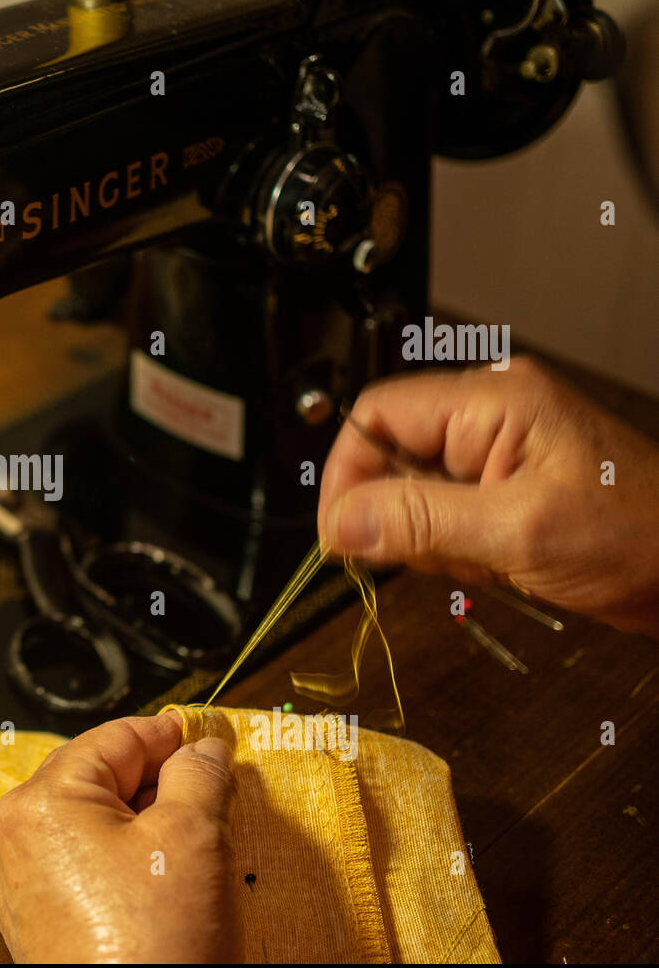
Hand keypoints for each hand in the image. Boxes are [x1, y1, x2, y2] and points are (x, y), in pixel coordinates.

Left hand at [0, 710, 238, 962]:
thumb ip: (199, 775)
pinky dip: (123, 857)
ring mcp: (21, 878)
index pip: (115, 737)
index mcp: (41, 800)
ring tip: (193, 838)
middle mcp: (17, 834)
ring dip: (144, 820)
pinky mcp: (37, 915)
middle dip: (158, 780)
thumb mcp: (193, 838)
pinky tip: (164, 876)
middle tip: (211, 788)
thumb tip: (203, 748)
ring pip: (93, 820)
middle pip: (99, 776)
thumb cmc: (151, 951)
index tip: (207, 736)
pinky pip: (82, 861)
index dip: (169, 734)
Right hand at [318, 356, 658, 636]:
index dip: (347, 476)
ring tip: (485, 560)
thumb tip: (340, 523)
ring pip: (412, 492)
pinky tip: (495, 564)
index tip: (343, 534)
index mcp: (491, 403)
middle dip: (399, 516)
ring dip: (430, 539)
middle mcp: (490, 416)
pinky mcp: (505, 486)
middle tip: (439, 554)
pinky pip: (444, 513)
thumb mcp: (518, 531)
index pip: (376, 417)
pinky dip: (453, 547)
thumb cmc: (642, 536)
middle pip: (389, 456)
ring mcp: (498, 451)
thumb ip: (419, 522)